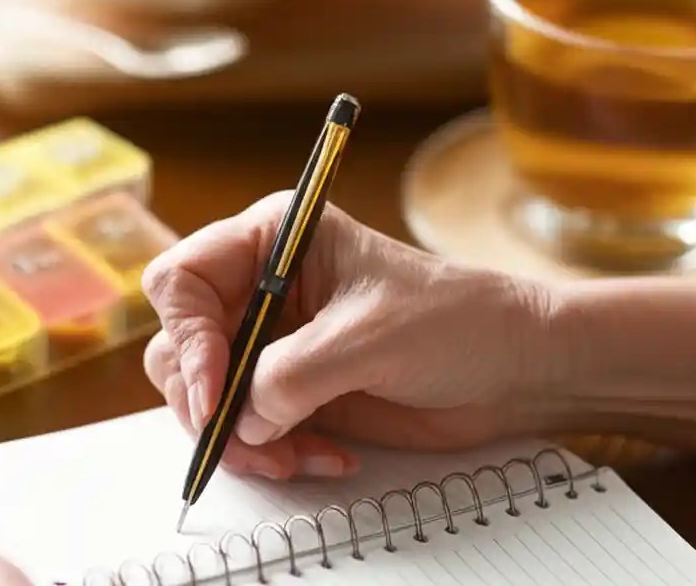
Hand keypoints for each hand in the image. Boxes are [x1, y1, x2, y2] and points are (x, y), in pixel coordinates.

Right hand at [141, 191, 558, 480]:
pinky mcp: (290, 390)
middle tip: (245, 439)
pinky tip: (325, 454)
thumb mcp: (370, 337)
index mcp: (274, 240)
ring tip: (292, 455)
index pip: (183, 279)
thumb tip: (241, 417)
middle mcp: (261, 288)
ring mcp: (273, 342)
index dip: (187, 335)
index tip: (215, 389)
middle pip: (181, 345)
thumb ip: (293, 375)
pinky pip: (246, 429)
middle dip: (207, 400)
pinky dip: (272, 452)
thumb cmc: (458, 321)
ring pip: (206, 396)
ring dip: (240, 437)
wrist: (514, 370)